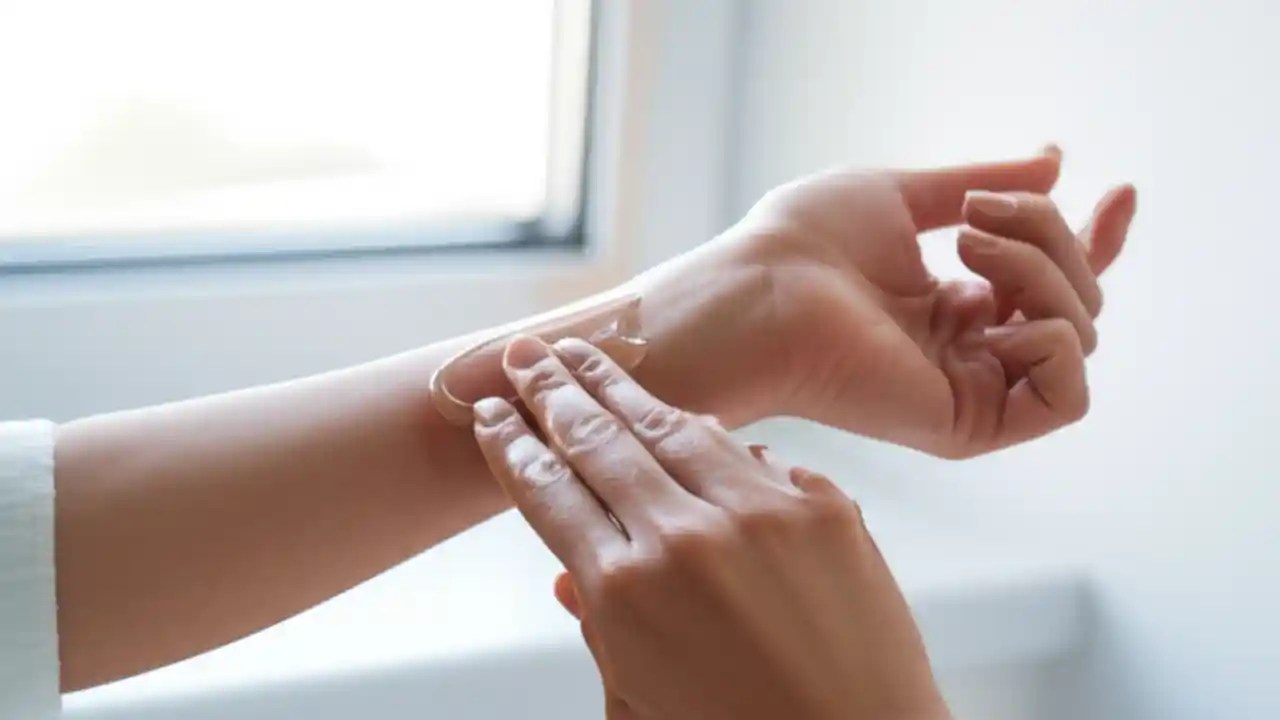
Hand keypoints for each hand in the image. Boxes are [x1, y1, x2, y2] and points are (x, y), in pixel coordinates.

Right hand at [472, 336, 948, 719]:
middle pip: (598, 438)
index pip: (548, 491)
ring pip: (672, 425)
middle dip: (551, 389)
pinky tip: (691, 420)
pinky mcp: (822, 507)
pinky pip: (754, 454)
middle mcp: (686, 535)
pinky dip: (715, 438)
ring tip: (588, 355)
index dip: (511, 445)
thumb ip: (599, 630)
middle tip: (521, 353)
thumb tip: (566, 578)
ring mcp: (759, 512)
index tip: (490, 412)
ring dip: (621, 387)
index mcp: (624, 590)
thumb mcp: (637, 701)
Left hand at [635, 147, 1134, 455]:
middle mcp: (968, 351)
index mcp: (953, 306)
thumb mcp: (905, 193)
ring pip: (1078, 334)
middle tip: (976, 215)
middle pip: (1076, 297)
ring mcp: (970, 389)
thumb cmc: (807, 241)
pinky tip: (996, 312)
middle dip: (1050, 235)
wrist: (761, 290)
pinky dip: (1055, 341)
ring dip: (1044, 271)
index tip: (1119, 191)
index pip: (1049, 283)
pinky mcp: (968, 425)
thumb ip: (985, 182)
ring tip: (967, 248)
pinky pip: (1065, 397)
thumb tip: (1055, 159)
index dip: (1093, 240)